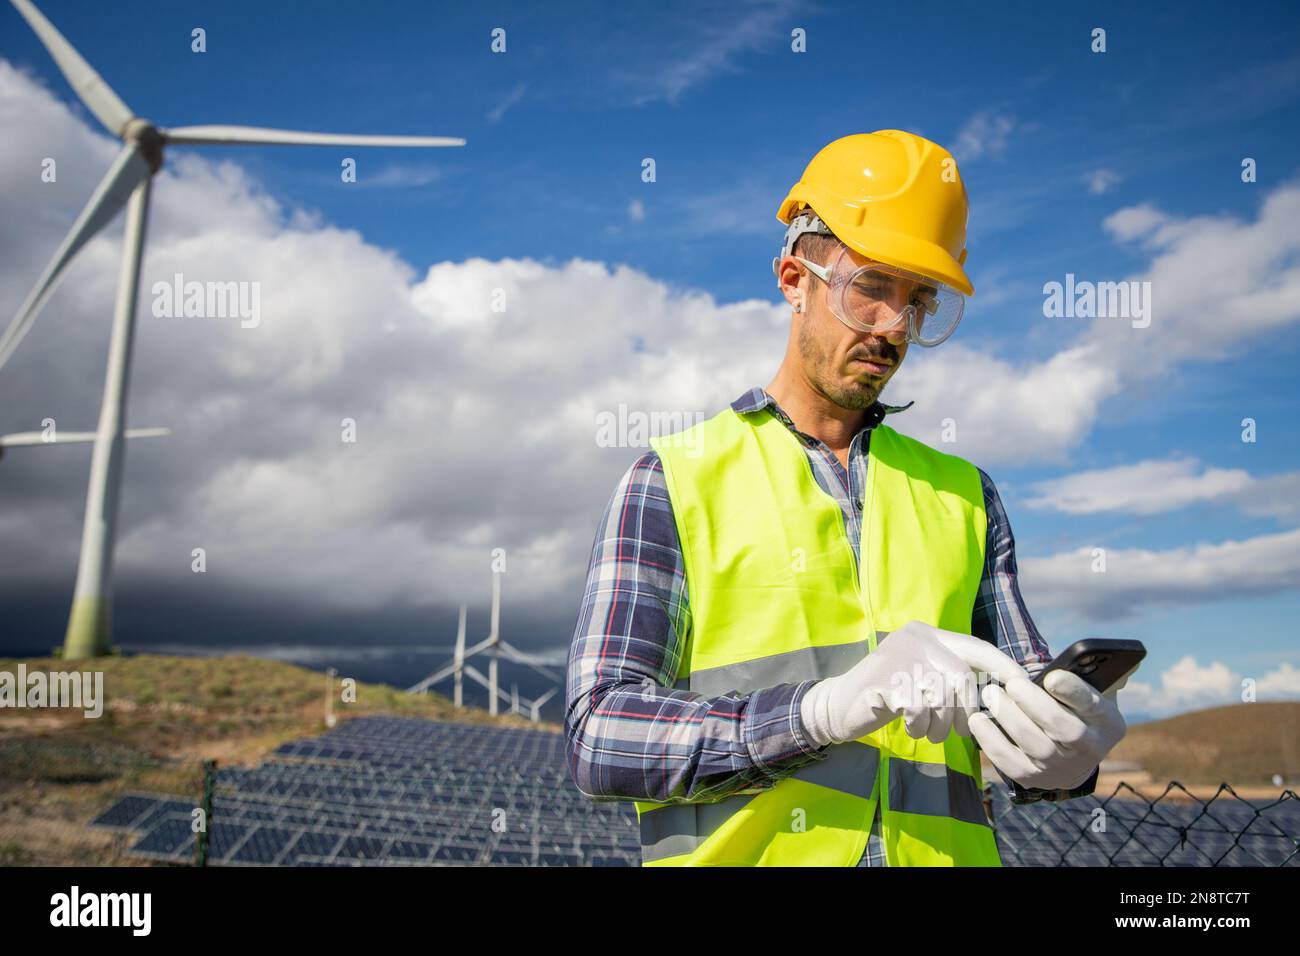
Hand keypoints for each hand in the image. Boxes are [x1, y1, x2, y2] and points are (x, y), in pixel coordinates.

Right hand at [800, 621, 1028, 746]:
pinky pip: (918, 707)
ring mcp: (897, 655)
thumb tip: (1001, 689)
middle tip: (958, 731)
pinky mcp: (883, 679)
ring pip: (941, 694)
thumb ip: (952, 675)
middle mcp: (914, 637)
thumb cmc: (890, 696)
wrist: (840, 706)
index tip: (1023, 686)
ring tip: (930, 732)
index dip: (1003, 666)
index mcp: (929, 634)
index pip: (977, 646)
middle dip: (966, 710)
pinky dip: (919, 725)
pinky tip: (910, 727)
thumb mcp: (923, 678)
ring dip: (940, 723)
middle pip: (961, 676)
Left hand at [968, 669, 1126, 790]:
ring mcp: (1062, 768)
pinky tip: (978, 720)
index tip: (1051, 677)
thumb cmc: (1075, 709)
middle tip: (1013, 684)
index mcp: (1108, 722)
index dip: (1073, 692)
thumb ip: (1088, 673)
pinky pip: (1011, 764)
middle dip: (1036, 704)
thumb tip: (1091, 657)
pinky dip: (992, 742)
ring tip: (990, 694)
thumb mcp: (1091, 690)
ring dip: (1010, 719)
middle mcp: (1090, 749)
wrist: (1071, 755)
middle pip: (1064, 728)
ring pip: (1036, 746)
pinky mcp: (1035, 779)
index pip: (1093, 706)